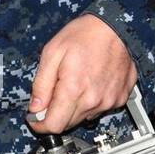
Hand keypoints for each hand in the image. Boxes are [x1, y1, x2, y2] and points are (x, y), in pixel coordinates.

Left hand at [27, 13, 137, 133]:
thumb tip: (35, 107)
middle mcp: (94, 100)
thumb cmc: (84, 35)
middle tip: (52, 94)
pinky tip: (89, 83)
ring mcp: (109, 101)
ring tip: (74, 82)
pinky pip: (100, 109)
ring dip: (74, 107)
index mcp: (74, 89)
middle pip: (68, 124)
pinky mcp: (120, 98)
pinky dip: (91, 102)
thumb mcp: (51, 54)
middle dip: (55, 114)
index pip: (54, 125)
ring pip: (84, 117)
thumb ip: (41, 84)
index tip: (35, 119)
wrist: (115, 28)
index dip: (40, 125)